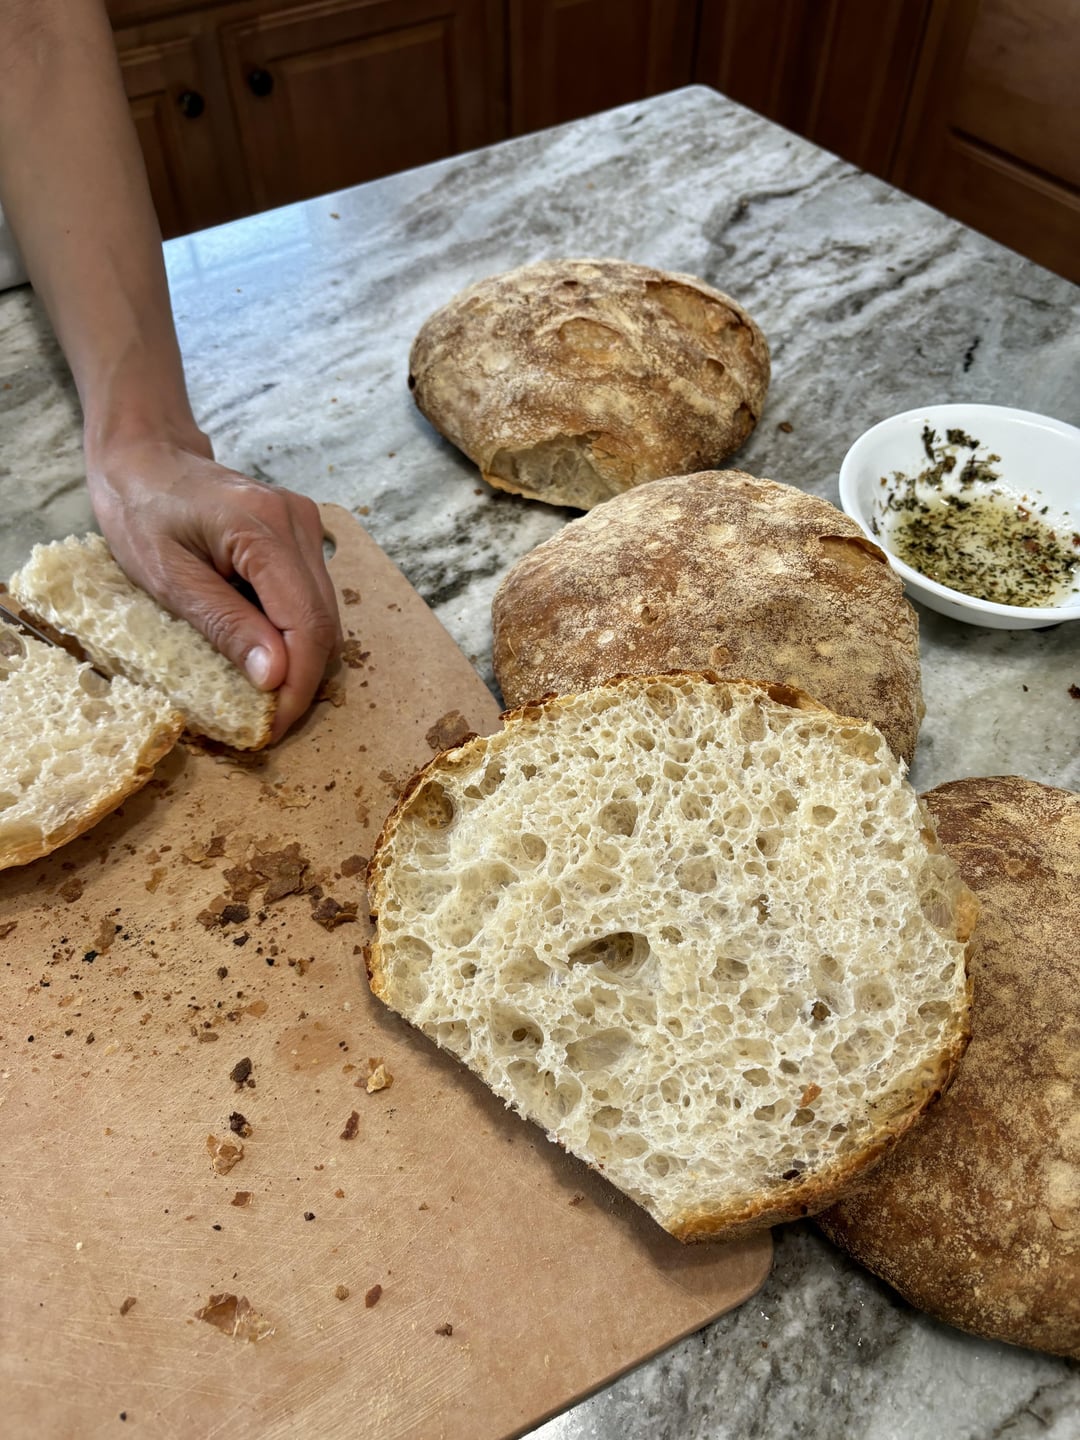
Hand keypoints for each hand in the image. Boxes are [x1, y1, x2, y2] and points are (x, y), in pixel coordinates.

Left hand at [85, 435, 341, 742]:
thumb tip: (274, 677)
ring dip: (300, 659)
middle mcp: (298, 522)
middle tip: (266, 721)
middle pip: (326, 623)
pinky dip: (293, 633)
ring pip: (326, 614)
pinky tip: (261, 648)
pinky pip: (312, 597)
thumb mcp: (168, 578)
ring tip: (261, 692)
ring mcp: (305, 525)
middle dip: (302, 680)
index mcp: (264, 528)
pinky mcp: (302, 534)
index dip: (298, 685)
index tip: (273, 728)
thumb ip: (225, 625)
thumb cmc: (141, 511)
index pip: (308, 624)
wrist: (145, 457)